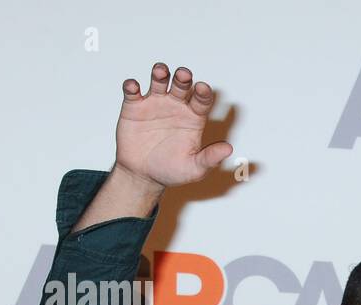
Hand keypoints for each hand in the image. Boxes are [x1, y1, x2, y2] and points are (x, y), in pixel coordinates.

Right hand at [113, 62, 232, 191]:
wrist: (143, 175)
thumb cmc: (172, 171)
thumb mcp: (194, 169)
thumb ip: (210, 158)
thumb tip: (228, 149)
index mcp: (193, 118)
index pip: (202, 100)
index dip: (203, 93)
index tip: (203, 88)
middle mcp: (176, 106)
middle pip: (182, 85)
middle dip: (183, 77)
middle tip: (183, 75)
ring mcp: (155, 104)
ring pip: (159, 81)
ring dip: (160, 73)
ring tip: (160, 72)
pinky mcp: (134, 107)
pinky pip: (132, 92)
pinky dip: (132, 86)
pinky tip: (134, 87)